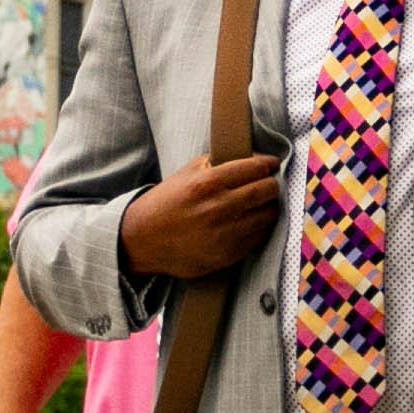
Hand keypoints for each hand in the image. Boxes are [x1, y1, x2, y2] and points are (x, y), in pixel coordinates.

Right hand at [122, 152, 282, 279]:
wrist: (141, 241)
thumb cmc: (164, 203)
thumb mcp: (185, 174)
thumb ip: (216, 163)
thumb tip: (250, 158)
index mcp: (207, 183)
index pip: (254, 168)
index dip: (267, 164)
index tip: (271, 164)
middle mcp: (218, 208)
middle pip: (266, 191)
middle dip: (272, 184)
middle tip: (270, 182)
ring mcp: (224, 234)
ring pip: (268, 215)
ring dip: (270, 206)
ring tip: (263, 203)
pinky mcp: (227, 255)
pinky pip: (259, 238)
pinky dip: (262, 228)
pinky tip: (254, 222)